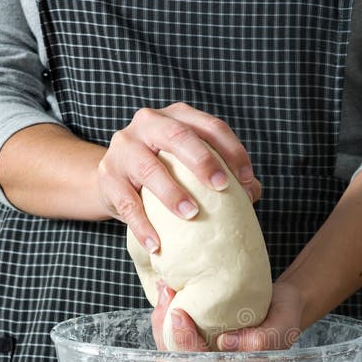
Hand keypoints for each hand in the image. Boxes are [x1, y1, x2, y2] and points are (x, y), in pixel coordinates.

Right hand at [96, 103, 260, 252]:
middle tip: (222, 188)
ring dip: (172, 192)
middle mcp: (149, 123)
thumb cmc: (165, 172)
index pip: (210, 127)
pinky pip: (127, 202)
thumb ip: (222, 173)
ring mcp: (124, 148)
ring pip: (149, 167)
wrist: (113, 179)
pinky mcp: (108, 176)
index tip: (247, 180)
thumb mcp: (190, 166)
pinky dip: (142, 226)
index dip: (233, 150)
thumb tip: (253, 192)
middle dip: (203, 162)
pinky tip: (157, 245)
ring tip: (191, 215)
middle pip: (178, 137)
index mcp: (177, 117)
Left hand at [151, 277, 302, 353]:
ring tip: (165, 290)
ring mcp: (204, 360)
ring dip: (162, 321)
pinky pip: (173, 336)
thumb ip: (262, 339)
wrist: (279, 303)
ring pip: (171, 349)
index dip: (186, 345)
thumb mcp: (282, 326)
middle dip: (165, 328)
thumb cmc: (284, 316)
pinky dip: (166, 316)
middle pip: (179, 361)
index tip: (179, 314)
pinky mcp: (197, 344)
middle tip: (167, 295)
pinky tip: (168, 294)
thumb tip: (225, 343)